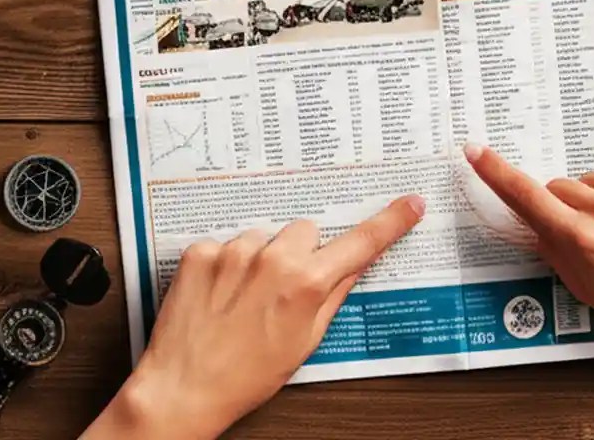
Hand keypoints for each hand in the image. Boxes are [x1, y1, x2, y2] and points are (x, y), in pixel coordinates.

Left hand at [84, 195, 424, 439]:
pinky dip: (225, 263)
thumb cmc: (246, 376)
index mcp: (306, 284)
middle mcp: (272, 260)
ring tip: (244, 296)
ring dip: (261, 256)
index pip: (360, 243)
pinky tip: (219, 293)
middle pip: (306, 231)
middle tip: (286, 287)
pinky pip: (225, 242)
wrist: (183, 389)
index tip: (410, 204)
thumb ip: (334, 295)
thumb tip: (355, 265)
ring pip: (264, 235)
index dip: (390, 222)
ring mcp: (233, 252)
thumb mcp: (306, 341)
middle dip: (302, 251)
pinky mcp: (200, 251)